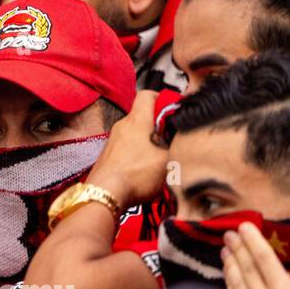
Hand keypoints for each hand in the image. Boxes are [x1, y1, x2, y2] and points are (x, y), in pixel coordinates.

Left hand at [85, 91, 167, 206]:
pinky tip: (146, 168)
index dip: (163, 98)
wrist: (106, 194)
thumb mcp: (169, 158)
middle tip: (171, 138)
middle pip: (143, 115)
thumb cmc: (135, 175)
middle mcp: (122, 126)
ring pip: (136, 132)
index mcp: (137, 120)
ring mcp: (113, 140)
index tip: (174, 111)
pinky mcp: (108, 154)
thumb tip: (184, 134)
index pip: (148, 94)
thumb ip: (178, 142)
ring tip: (160, 157)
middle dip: (159, 125)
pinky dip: (138, 152)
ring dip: (149, 141)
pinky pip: (127, 146)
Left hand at [223, 222, 289, 288]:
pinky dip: (229, 280)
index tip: (243, 226)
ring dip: (229, 262)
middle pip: (245, 266)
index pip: (262, 257)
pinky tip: (228, 271)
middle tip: (229, 234)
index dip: (251, 239)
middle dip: (237, 247)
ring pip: (234, 280)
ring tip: (226, 249)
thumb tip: (273, 268)